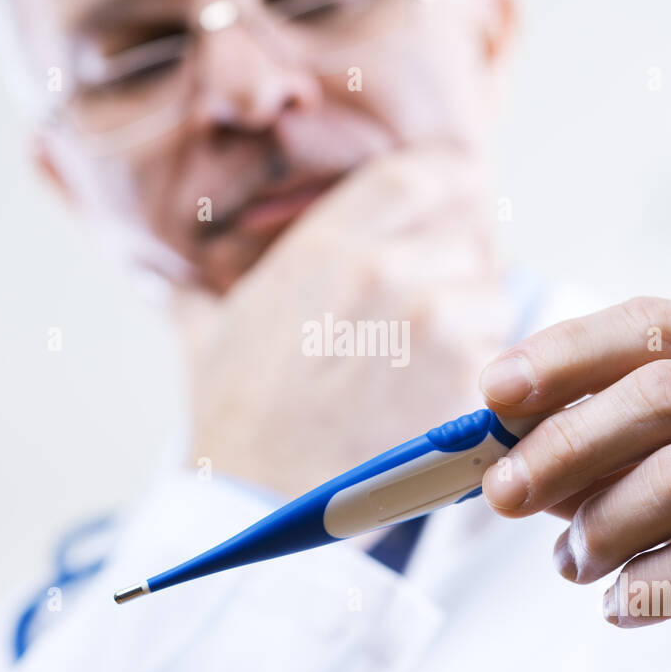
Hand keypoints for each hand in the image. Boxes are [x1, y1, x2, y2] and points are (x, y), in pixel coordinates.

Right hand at [175, 147, 505, 498]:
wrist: (260, 499)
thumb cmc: (234, 418)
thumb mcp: (207, 332)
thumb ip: (201, 288)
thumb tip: (167, 274)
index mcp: (328, 243)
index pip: (423, 172)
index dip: (447, 187)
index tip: (451, 208)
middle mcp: (386, 268)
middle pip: (468, 235)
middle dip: (460, 268)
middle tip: (439, 304)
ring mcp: (432, 322)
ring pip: (492, 295)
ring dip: (477, 323)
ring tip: (440, 361)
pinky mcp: (464, 379)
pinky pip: (503, 356)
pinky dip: (486, 377)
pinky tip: (447, 399)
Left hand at [479, 297, 670, 645]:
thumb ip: (604, 449)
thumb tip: (507, 451)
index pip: (656, 327)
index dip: (567, 353)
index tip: (495, 393)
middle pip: (665, 395)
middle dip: (565, 443)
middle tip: (503, 492)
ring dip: (602, 525)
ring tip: (573, 562)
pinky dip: (646, 588)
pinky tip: (621, 605)